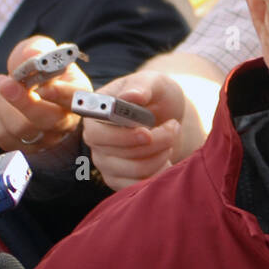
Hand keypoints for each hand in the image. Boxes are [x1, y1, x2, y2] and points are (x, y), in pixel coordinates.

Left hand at [0, 36, 92, 153]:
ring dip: (2, 102)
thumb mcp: (44, 53)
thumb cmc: (43, 72)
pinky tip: (0, 102)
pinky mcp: (20, 146)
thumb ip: (38, 49)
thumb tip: (32, 55)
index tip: (43, 87)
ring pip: (18, 128)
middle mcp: (64, 122)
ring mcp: (43, 139)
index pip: (74, 99)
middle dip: (23, 102)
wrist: (35, 93)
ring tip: (2, 84)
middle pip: (45, 120)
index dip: (60, 94)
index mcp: (76, 95)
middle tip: (4, 83)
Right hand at [81, 72, 187, 189]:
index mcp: (95, 115)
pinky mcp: (120, 180)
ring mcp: (106, 162)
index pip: (96, 134)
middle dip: (153, 143)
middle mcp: (95, 141)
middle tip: (173, 127)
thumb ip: (142, 86)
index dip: (122, 137)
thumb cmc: (157, 96)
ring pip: (134, 170)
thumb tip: (131, 96)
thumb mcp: (154, 83)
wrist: (169, 116)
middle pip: (118, 154)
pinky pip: (139, 185)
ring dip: (161, 154)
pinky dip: (159, 171)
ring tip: (171, 136)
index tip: (147, 133)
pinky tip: (167, 154)